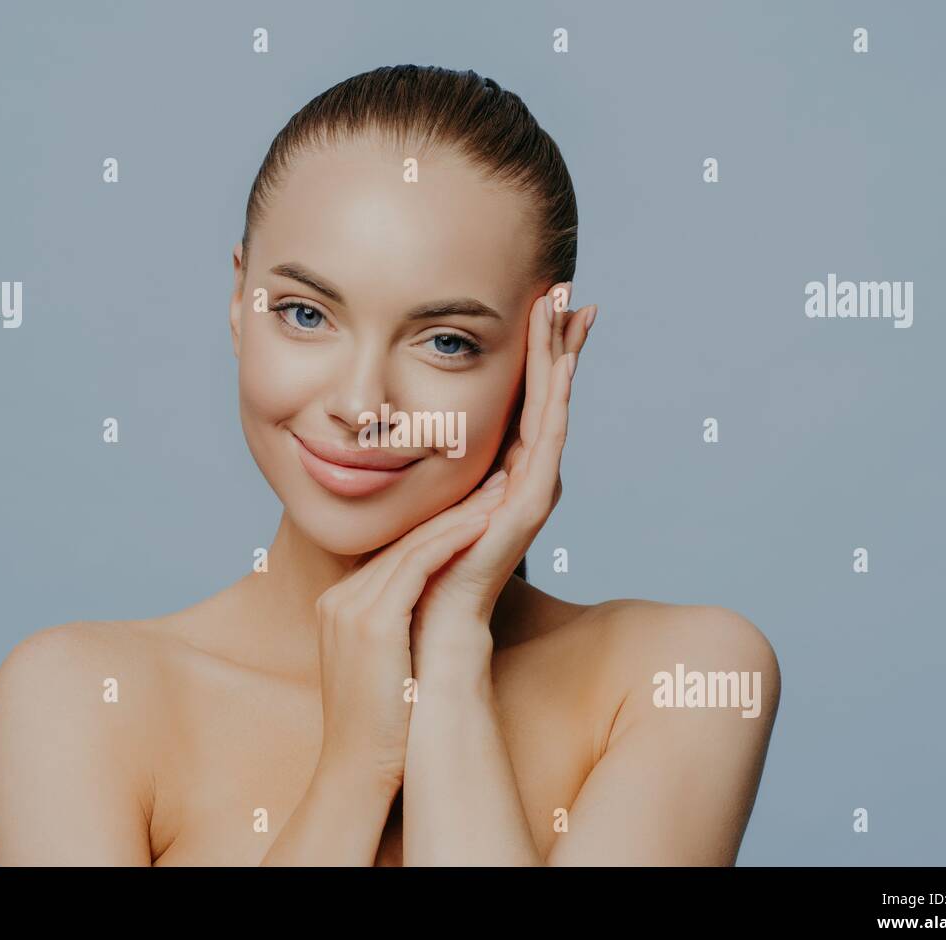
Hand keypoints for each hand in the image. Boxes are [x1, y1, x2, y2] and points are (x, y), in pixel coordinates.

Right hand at [311, 477, 509, 793]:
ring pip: (413, 546)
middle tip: (493, 481)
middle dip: (451, 511)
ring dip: (460, 517)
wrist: (358, 774)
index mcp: (339, 605)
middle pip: (402, 541)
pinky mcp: (371, 622)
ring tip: (500, 493)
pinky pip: (417, 566)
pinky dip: (452, 541)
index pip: (393, 553)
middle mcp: (338, 599)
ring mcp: (349, 608)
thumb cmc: (383, 729)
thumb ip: (400, 628)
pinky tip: (484, 523)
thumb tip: (437, 611)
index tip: (475, 504)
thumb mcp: (387, 665)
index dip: (438, 527)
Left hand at [412, 285, 595, 656]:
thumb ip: (415, 483)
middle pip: (544, 398)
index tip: (534, 307)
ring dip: (560, 357)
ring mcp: (529, 494)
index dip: (530, 357)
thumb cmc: (408, 587)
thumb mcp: (409, 515)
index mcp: (495, 480)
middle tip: (566, 291)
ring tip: (567, 308)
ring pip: (551, 409)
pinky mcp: (528, 508)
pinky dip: (554, 396)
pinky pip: (546, 439)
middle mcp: (521, 483)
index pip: (519, 404)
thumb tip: (377, 447)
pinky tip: (560, 360)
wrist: (422, 642)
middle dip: (555, 344)